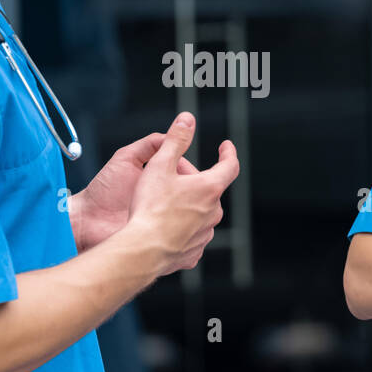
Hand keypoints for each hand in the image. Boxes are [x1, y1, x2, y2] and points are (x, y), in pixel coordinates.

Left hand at [71, 131, 199, 251]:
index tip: (195, 176)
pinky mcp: (158, 234)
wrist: (87, 222)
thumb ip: (148, 144)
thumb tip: (171, 134)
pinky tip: (185, 226)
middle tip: (197, 195)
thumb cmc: (102, 191)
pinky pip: (179, 232)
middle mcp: (160, 198)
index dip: (190, 173)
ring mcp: (160, 217)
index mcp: (155, 178)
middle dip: (195, 193)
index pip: (182, 172)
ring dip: (192, 213)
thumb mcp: (125, 159)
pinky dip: (187, 229)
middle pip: (188, 193)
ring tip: (191, 212)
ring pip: (187, 214)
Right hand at [122, 112, 238, 276]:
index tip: (225, 146)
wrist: (142, 250)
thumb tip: (187, 118)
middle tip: (168, 176)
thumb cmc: (149, 207)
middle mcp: (213, 213)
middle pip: (208, 189)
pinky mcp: (193, 253)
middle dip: (193, 180)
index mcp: (210, 189)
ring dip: (187, 205)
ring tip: (162, 204)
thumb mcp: (160, 166)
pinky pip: (190, 235)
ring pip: (200, 213)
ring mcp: (204, 235)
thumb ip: (175, 140)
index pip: (229, 166)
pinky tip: (162, 228)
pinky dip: (180, 228)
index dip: (228, 153)